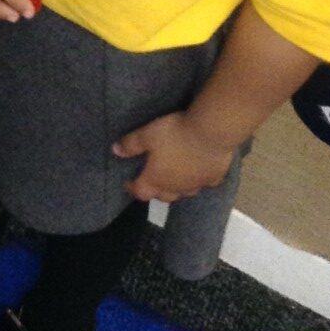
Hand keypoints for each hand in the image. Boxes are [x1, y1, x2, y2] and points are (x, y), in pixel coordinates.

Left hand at [113, 111, 235, 202]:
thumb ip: (130, 144)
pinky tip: (198, 171)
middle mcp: (176, 188)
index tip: (128, 183)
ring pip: (184, 193)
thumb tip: (115, 151)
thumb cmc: (173, 134)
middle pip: (163, 196)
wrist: (211, 134)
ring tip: (173, 176)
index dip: (132, 188)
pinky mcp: (214, 179)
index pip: (140, 191)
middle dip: (154, 190)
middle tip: (150, 179)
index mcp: (157, 179)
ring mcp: (197, 185)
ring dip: (176, 187)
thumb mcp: (147, 134)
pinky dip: (197, 180)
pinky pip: (203, 184)